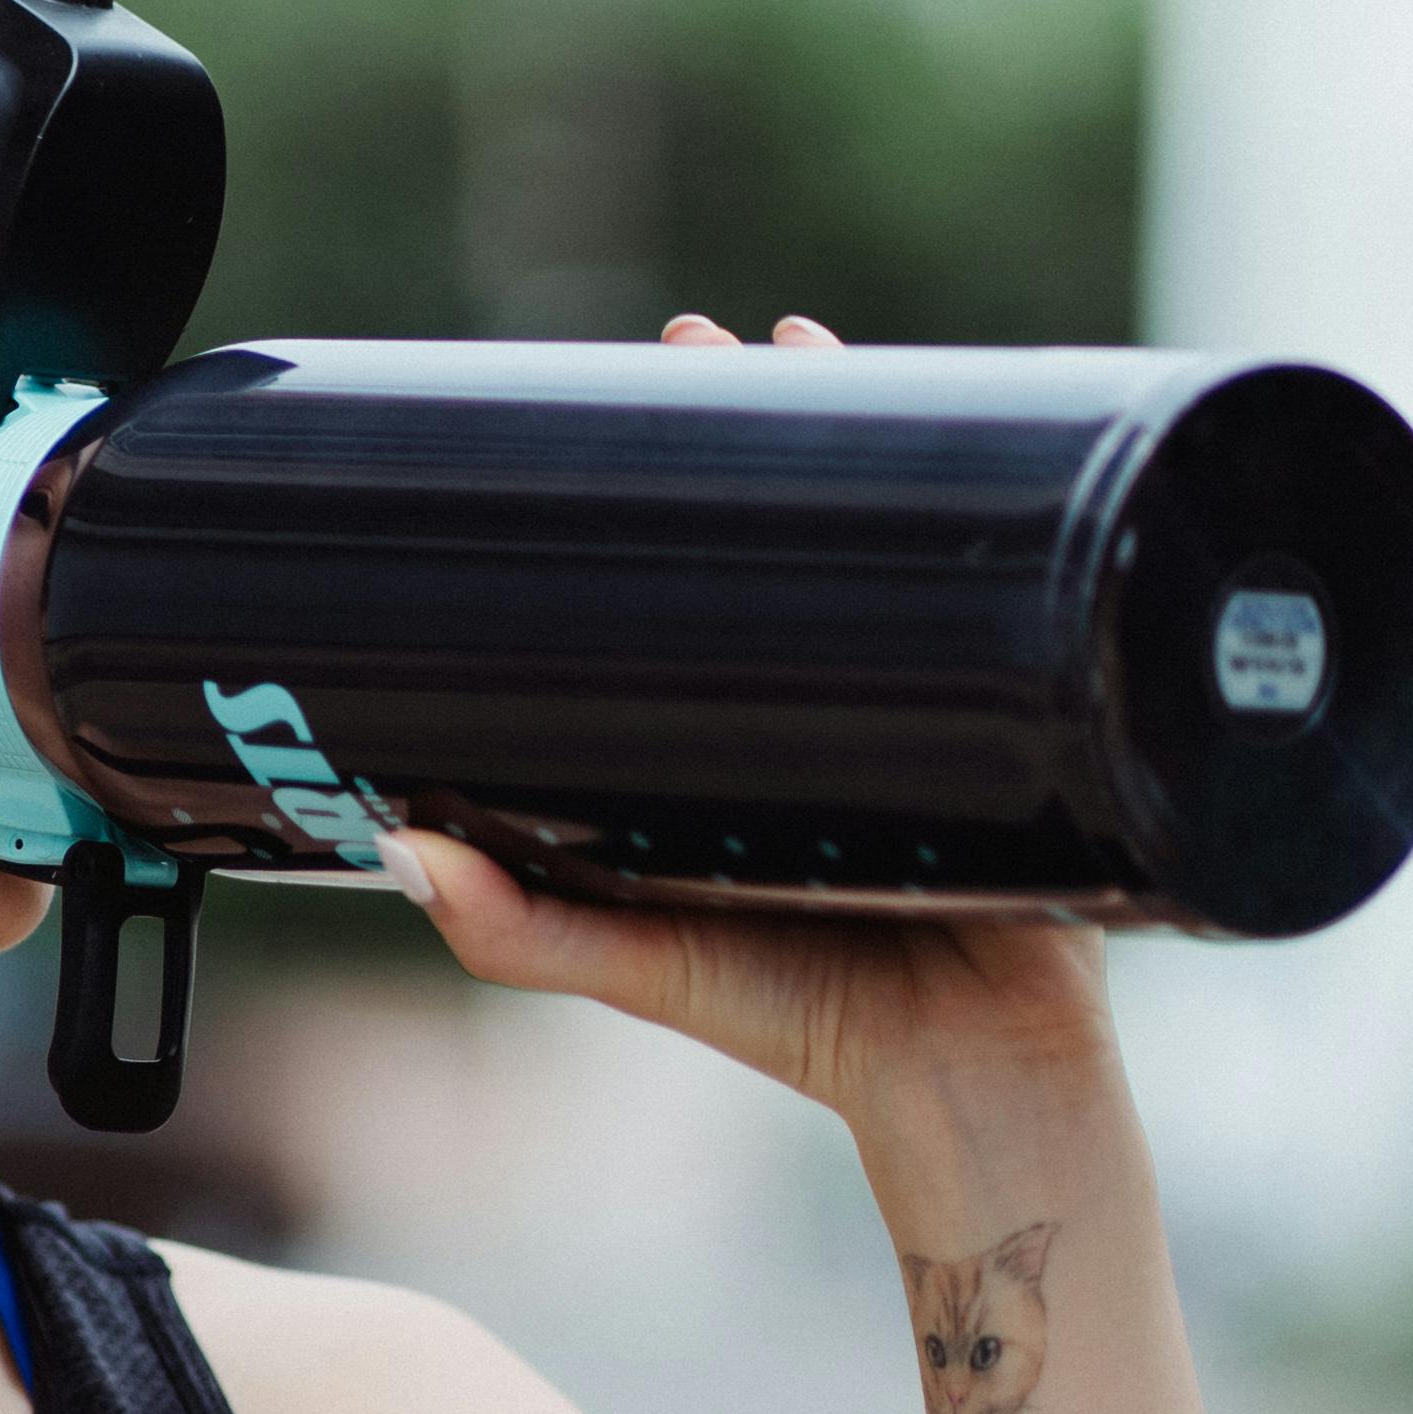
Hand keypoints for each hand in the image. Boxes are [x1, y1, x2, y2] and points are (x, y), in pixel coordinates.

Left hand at [371, 312, 1122, 1153]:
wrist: (979, 1076)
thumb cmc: (808, 1023)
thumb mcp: (644, 964)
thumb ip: (521, 934)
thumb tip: (404, 852)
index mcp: (721, 738)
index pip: (677, 586)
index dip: (644, 495)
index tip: (603, 408)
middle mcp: (811, 699)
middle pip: (775, 531)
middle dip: (741, 422)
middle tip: (691, 338)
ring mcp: (911, 690)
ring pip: (874, 533)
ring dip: (845, 426)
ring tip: (802, 337)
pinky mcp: (1008, 700)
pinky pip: (992, 574)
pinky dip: (977, 487)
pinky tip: (969, 411)